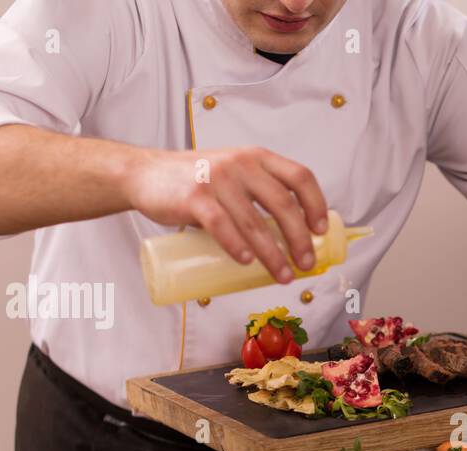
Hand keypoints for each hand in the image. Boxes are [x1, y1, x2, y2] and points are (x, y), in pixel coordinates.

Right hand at [125, 147, 327, 283]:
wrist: (145, 174)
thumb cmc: (197, 182)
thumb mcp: (234, 175)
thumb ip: (257, 195)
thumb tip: (291, 240)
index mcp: (257, 158)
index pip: (299, 177)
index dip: (316, 204)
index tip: (320, 231)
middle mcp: (241, 164)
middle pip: (283, 204)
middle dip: (299, 238)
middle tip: (305, 264)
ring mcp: (216, 179)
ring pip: (254, 221)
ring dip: (273, 254)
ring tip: (283, 275)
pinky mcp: (193, 197)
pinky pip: (221, 224)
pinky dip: (236, 245)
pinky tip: (247, 262)